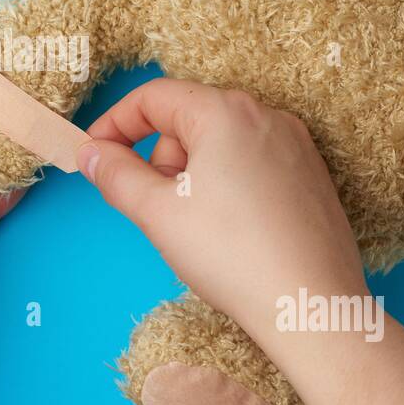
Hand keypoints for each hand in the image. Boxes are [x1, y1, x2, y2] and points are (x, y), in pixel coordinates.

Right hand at [76, 78, 403, 404]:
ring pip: (221, 143)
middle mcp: (266, 115)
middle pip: (188, 118)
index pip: (153, 96)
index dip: (115, 124)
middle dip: (159, 158)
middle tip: (155, 209)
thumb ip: (116, 175)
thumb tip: (92, 154)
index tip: (96, 156)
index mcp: (225, 112)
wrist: (312, 307)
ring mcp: (295, 144)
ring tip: (197, 229)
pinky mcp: (311, 175)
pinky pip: (253, 163)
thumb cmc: (234, 257)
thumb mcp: (158, 214)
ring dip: (193, 175)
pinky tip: (231, 233)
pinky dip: (228, 185)